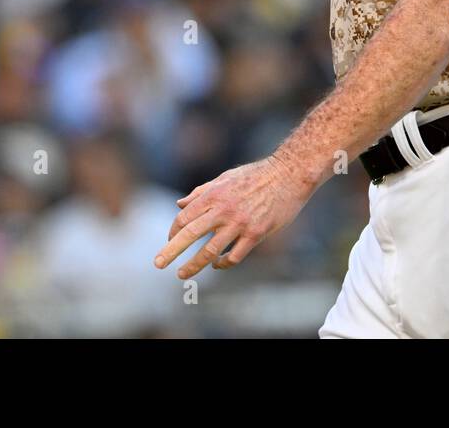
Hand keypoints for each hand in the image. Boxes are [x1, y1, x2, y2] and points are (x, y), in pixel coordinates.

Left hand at [154, 154, 313, 280]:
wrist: (290, 174)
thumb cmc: (256, 175)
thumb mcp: (226, 177)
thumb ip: (201, 192)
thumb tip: (179, 204)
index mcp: (214, 194)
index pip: (184, 217)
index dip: (173, 231)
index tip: (170, 240)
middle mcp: (224, 209)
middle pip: (190, 234)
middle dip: (171, 251)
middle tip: (158, 264)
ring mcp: (240, 223)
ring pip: (210, 251)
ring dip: (193, 265)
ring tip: (182, 274)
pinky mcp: (256, 234)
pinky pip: (234, 256)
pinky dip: (222, 263)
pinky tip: (217, 264)